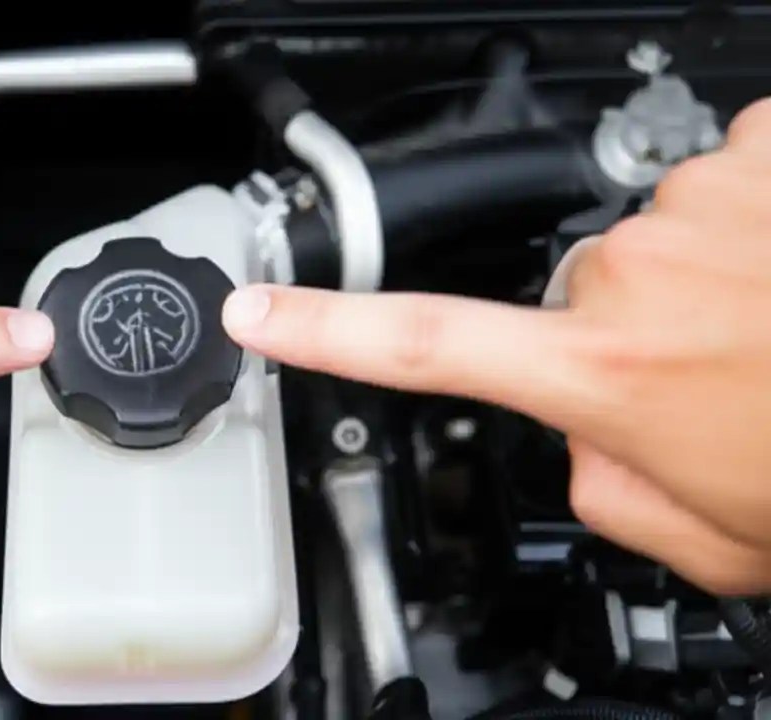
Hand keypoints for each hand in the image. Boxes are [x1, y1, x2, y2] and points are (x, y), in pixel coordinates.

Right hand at [223, 97, 770, 595]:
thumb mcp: (703, 535)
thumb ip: (600, 486)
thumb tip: (577, 436)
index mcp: (601, 377)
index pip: (420, 346)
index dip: (323, 330)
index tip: (254, 312)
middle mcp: (634, 279)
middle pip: (572, 293)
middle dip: (623, 337)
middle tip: (716, 384)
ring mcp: (703, 204)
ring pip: (655, 237)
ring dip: (702, 281)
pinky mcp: (766, 153)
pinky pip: (726, 172)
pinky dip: (753, 214)